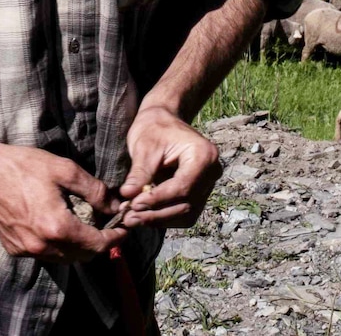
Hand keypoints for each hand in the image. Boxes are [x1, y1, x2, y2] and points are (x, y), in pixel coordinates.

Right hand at [0, 142, 124, 261]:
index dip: (115, 239)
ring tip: (84, 226)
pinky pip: (45, 254)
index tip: (125, 230)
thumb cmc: (24, 166)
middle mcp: (43, 246)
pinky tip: (57, 226)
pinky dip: (57, 245)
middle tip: (106, 226)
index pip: (97, 245)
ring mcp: (27, 250)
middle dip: (98, 243)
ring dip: (78, 246)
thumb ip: (94, 191)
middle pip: (82, 256)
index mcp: (57, 227)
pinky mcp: (15, 249)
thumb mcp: (64, 170)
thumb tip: (115, 206)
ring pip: (64, 258)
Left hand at [118, 104, 224, 229]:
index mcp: (204, 155)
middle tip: (129, 218)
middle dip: (156, 213)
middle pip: (186, 204)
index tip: (134, 205)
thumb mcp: (144, 146)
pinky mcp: (200, 193)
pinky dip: (164, 217)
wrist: (163, 121)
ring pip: (186, 213)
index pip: (182, 186)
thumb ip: (139, 172)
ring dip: (159, 219)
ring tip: (133, 219)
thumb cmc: (155, 127)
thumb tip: (128, 196)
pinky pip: (184, 213)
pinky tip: (144, 215)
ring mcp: (208, 184)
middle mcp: (212, 172)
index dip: (157, 199)